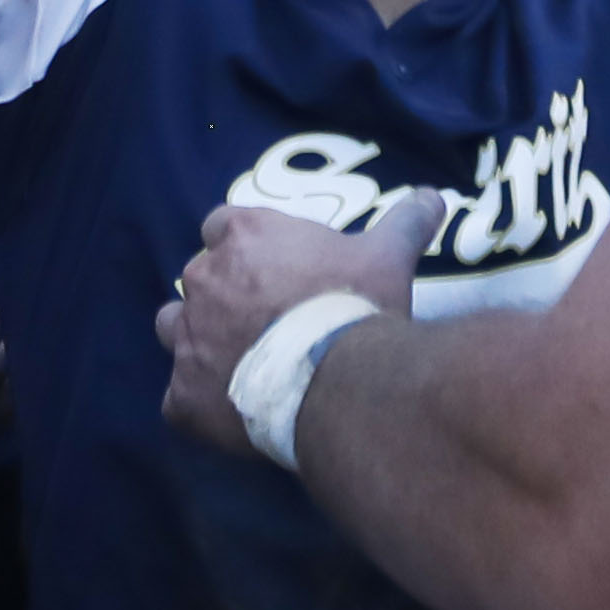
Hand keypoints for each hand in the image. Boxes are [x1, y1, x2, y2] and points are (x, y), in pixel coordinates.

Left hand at [156, 196, 415, 457]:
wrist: (339, 383)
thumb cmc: (357, 306)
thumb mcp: (389, 256)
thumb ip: (406, 221)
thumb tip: (435, 196)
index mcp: (243, 235)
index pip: (222, 226)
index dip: (246, 248)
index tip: (274, 270)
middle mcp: (204, 278)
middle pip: (200, 278)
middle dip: (224, 295)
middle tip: (268, 320)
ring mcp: (188, 338)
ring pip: (175, 328)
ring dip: (198, 339)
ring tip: (241, 360)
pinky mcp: (183, 395)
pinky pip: (178, 397)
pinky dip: (199, 402)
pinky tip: (233, 412)